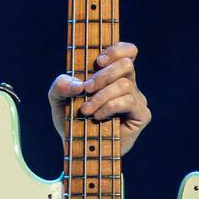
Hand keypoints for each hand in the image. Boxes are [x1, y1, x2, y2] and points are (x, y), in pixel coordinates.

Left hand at [48, 40, 150, 155]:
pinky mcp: (141, 115)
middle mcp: (128, 83)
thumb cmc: (70, 119)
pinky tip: (98, 116)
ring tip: (86, 110)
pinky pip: (128, 102)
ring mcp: (136, 99)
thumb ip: (61, 84)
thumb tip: (78, 84)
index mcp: (112, 74)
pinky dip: (109, 107)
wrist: (77, 149)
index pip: (127, 51)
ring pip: (124, 85)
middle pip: (126, 64)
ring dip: (101, 96)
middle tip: (86, 89)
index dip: (116, 50)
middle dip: (103, 75)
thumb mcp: (57, 98)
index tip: (97, 61)